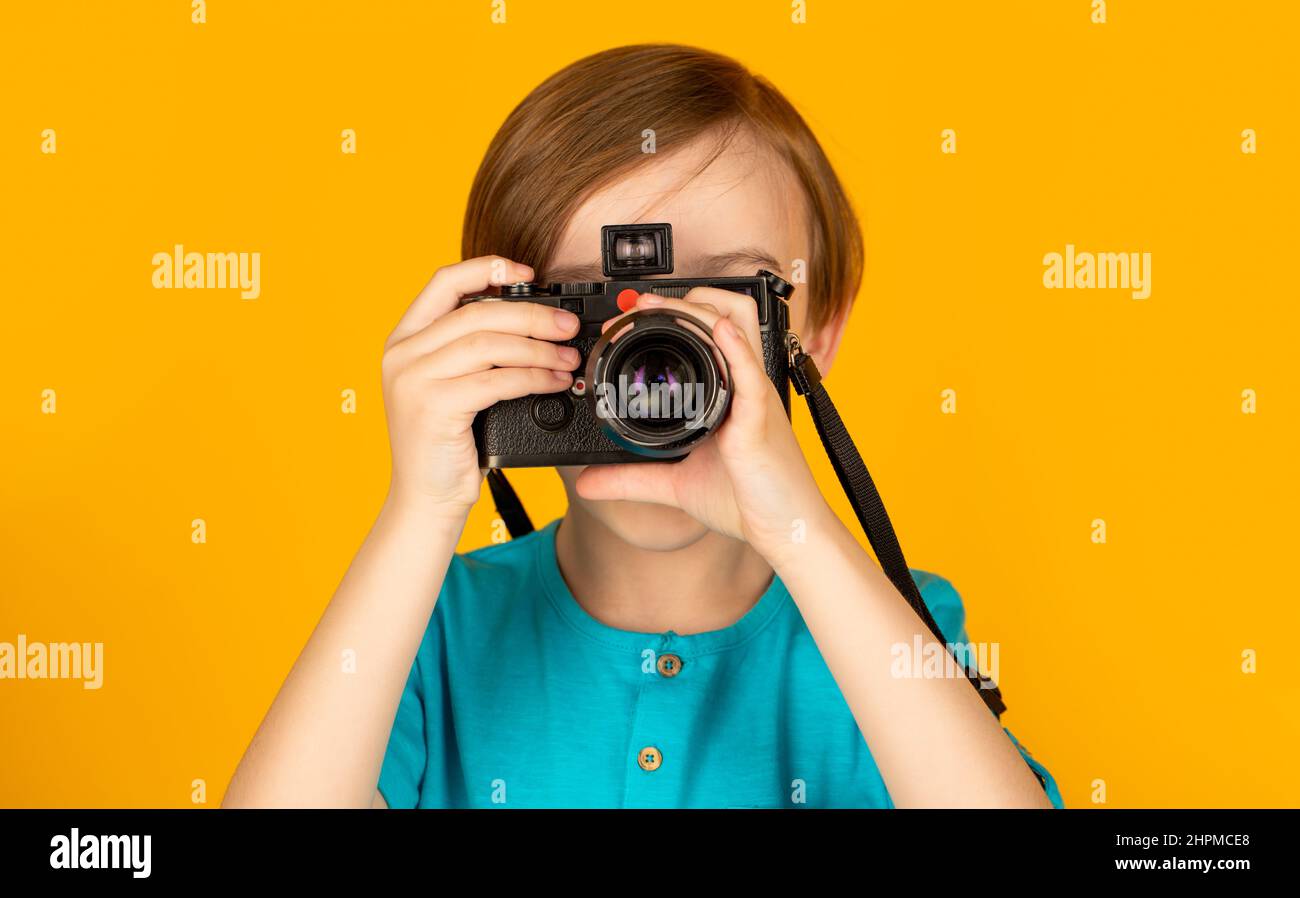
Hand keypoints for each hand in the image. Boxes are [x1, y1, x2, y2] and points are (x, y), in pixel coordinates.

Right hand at [381, 256, 581, 514]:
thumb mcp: (450, 385)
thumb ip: (471, 350)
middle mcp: (402, 354)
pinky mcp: (434, 407)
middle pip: (477, 313)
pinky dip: (533, 378)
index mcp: (404, 340)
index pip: (443, 282)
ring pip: (489, 345)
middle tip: (567, 326)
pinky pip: (496, 381)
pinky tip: (555, 381)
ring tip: (568, 357)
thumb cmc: (446, 444)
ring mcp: (414, 380)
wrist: (425, 499)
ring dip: (538, 349)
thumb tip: (531, 320)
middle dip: (531, 316)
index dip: (487, 268)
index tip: (527, 273)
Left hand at [575, 287, 832, 558]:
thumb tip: (585, 482)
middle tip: (644, 303)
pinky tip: (719, 332)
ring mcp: (755, 398)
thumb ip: (629, 479)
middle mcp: (745, 386)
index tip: (636, 312)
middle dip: (687, 298)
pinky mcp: (761, 419)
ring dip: (705, 308)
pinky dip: (735, 348)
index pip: (710, 333)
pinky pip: (751, 374)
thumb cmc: (745, 502)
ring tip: (671, 306)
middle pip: (728, 314)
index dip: (677, 313)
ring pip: (739, 329)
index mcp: (729, 393)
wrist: (783, 531)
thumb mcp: (674, 484)